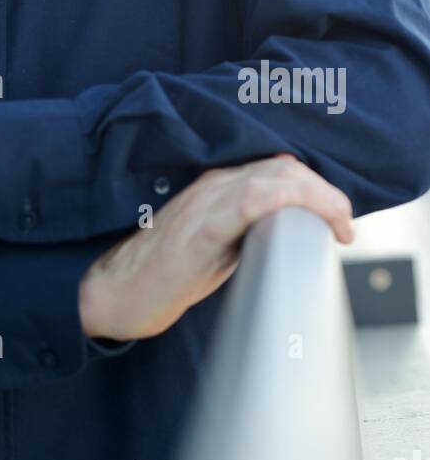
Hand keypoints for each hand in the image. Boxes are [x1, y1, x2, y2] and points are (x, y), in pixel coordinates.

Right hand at [78, 154, 353, 340]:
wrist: (115, 291)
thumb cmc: (163, 272)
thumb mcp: (217, 244)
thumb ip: (248, 228)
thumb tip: (293, 231)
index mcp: (218, 187)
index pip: (279, 168)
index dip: (317, 186)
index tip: (338, 218)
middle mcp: (214, 185)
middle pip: (285, 168)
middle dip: (325, 192)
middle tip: (343, 225)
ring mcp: (206, 202)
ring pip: (275, 177)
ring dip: (318, 197)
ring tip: (338, 226)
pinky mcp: (201, 228)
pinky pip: (250, 200)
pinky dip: (288, 202)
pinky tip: (306, 221)